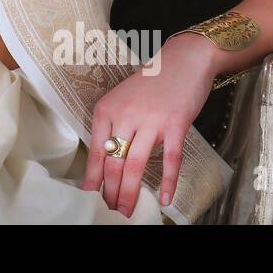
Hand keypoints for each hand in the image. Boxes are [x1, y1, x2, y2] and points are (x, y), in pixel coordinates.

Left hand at [80, 33, 217, 216]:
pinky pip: (169, 160)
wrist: (184, 60)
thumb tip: (107, 161)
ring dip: (130, 192)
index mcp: (107, 109)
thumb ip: (114, 126)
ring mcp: (150, 120)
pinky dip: (167, 182)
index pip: (97, 151)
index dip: (93, 179)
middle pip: (113, 162)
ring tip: (128, 211)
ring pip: (134, 165)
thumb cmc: (152, 82)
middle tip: (109, 212)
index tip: (89, 197)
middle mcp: (125, 114)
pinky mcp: (175, 124)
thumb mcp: (123, 100)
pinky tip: (164, 199)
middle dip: (110, 192)